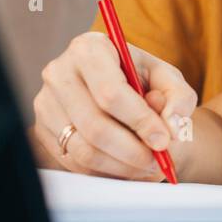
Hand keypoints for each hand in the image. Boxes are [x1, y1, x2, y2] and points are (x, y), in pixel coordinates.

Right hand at [32, 32, 197, 178]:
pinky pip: (74, 162)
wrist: (118, 95)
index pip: (110, 92)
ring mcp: (45, 103)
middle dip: (132, 151)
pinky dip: (106, 172)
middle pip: (94, 125)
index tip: (163, 140)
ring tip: (147, 167)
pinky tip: (127, 167)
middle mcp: (59, 73)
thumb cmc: (144, 82)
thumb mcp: (168, 80)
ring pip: (83, 150)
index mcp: (89, 48)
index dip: (139, 121)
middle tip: (158, 161)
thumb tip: (172, 127)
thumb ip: (178, 98)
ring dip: (121, 166)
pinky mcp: (42, 130)